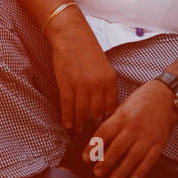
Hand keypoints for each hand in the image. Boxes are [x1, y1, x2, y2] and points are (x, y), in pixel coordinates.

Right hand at [49, 16, 118, 130]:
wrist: (71, 36)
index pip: (111, 109)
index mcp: (110, 81)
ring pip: (81, 113)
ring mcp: (81, 86)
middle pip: (96, 115)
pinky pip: (67, 107)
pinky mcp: (66, 85)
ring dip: (79, 126)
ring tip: (78, 136)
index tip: (105, 134)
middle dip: (94, 130)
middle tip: (92, 141)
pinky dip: (67, 118)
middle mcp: (97, 85)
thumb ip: (106, 89)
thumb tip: (106, 110)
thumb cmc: (88, 52)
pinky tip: (68, 125)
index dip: (108, 124)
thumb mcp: (104, 69)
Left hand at [88, 79, 177, 177]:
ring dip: (122, 170)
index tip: (86, 158)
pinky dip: (142, 170)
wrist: (165, 96)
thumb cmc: (141, 100)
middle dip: (105, 162)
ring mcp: (147, 136)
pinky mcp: (159, 143)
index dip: (93, 147)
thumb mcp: (123, 106)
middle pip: (117, 148)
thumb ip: (113, 121)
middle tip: (97, 172)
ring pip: (132, 157)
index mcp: (122, 117)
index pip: (104, 134)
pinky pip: (150, 159)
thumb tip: (100, 139)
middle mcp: (134, 128)